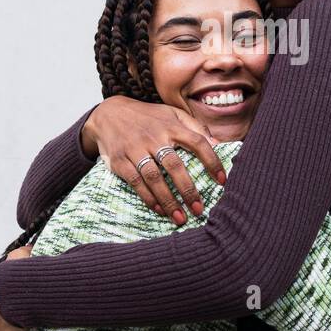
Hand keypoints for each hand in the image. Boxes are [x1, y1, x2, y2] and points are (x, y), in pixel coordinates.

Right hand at [83, 95, 226, 225]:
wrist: (109, 114)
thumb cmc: (149, 117)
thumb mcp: (172, 113)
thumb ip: (195, 126)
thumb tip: (219, 144)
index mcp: (171, 125)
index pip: (197, 142)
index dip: (212, 161)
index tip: (222, 180)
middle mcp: (153, 137)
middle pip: (174, 165)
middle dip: (188, 189)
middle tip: (198, 209)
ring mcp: (135, 149)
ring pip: (154, 177)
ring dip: (168, 200)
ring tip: (181, 218)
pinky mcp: (120, 161)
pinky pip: (135, 182)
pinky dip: (148, 198)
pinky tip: (159, 210)